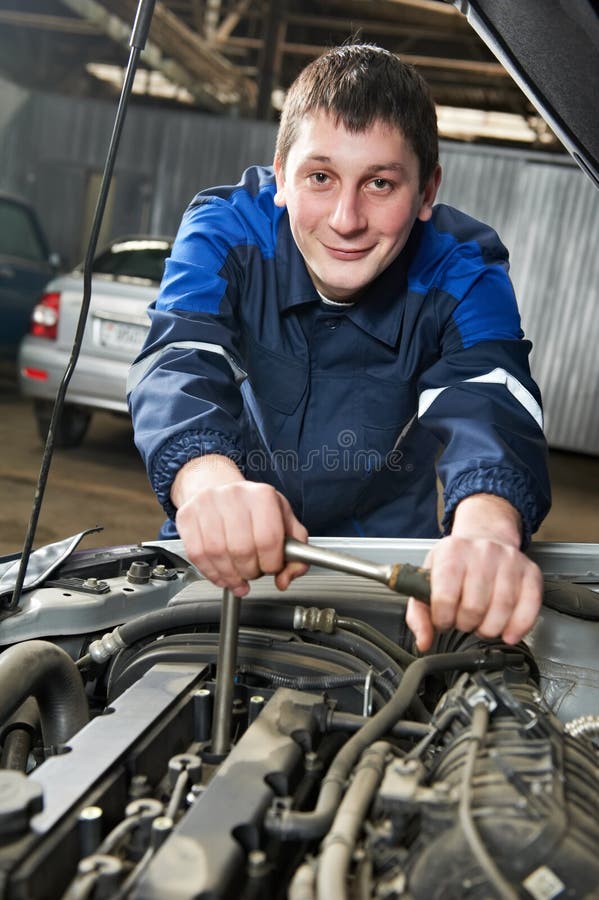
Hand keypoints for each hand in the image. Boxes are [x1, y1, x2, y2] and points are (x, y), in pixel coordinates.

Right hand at [172, 455, 308, 596]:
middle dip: (250, 572)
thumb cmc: (252, 507)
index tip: (271, 568)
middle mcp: (234, 496)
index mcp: (262, 496)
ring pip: (218, 554)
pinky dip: (211, 573)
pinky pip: (197, 555)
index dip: (271, 563)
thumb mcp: (282, 521)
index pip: (269, 539)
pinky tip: (222, 575)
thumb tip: (285, 579)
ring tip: (238, 578)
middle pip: (242, 550)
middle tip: (253, 572)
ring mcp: (207, 504)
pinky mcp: (187, 516)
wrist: (216, 485)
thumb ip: (295, 553)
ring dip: (230, 576)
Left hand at [406, 494, 542, 651]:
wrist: (484, 537)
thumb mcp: (428, 579)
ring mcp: (509, 561)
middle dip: (466, 625)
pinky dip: (519, 627)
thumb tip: (423, 642)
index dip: (443, 619)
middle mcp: (483, 552)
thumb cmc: (455, 562)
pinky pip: (530, 607)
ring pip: (502, 610)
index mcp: (452, 552)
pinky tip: (508, 634)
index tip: (444, 620)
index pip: (445, 598)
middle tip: (464, 621)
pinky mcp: (530, 572)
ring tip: (482, 625)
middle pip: (474, 608)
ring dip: (490, 630)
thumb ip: (419, 613)